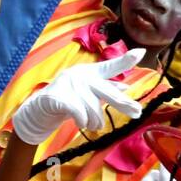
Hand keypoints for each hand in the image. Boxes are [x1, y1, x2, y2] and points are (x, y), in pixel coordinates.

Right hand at [11, 51, 145, 145]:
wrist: (40, 111)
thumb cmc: (67, 102)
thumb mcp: (87, 94)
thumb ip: (105, 89)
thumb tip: (125, 87)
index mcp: (89, 72)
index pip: (109, 67)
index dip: (124, 61)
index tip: (140, 53)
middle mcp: (81, 75)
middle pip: (107, 92)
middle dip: (123, 104)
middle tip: (137, 113)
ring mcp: (69, 85)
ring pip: (93, 108)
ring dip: (96, 122)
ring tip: (94, 127)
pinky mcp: (59, 97)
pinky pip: (80, 113)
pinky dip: (83, 122)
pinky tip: (82, 124)